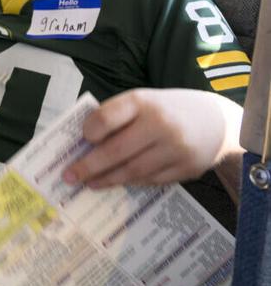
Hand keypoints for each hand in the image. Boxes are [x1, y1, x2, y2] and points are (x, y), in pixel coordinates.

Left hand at [64, 89, 237, 188]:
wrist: (218, 122)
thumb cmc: (166, 111)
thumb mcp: (142, 102)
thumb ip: (116, 118)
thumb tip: (83, 145)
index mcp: (142, 102)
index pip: (107, 117)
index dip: (90, 130)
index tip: (82, 139)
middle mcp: (159, 125)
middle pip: (117, 150)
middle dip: (89, 166)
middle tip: (68, 176)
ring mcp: (175, 149)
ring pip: (133, 170)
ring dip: (107, 179)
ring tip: (89, 183)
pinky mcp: (186, 169)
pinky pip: (151, 180)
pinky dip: (130, 182)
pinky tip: (116, 182)